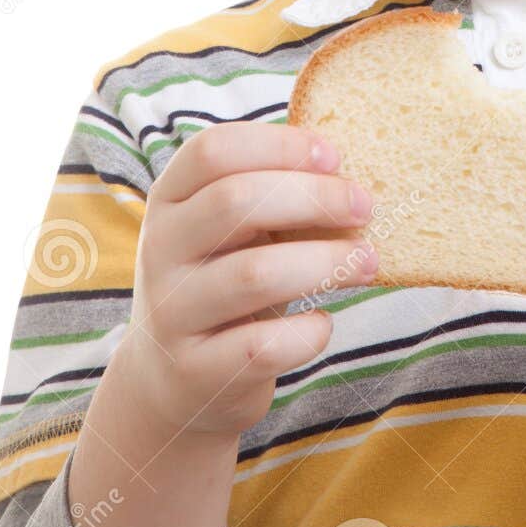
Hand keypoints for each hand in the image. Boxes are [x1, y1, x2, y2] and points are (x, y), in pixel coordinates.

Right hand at [118, 123, 379, 440]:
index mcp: (170, 199)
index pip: (213, 150)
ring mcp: (171, 313)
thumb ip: (274, 196)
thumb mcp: (235, 231)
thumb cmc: (226, 281)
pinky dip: (307, 332)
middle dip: (314, 198)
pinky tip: (321, 323)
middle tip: (365, 207)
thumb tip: (352, 176)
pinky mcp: (195, 371)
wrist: (175, 381)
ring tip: (366, 262)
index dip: (279, 145)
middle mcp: (159, 250)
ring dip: (325, 262)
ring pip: (253, 274)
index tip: (334, 157)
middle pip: (234, 201)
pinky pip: (262, 345)